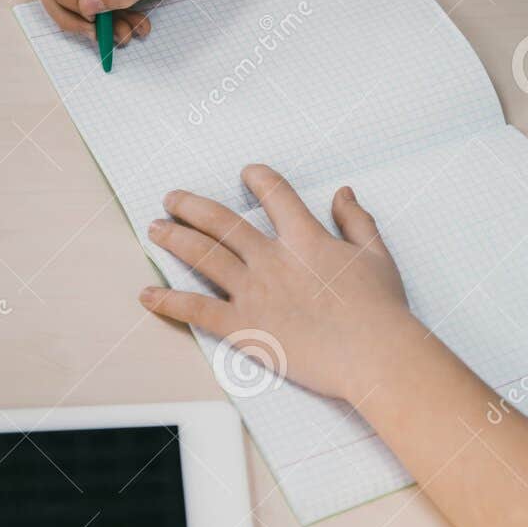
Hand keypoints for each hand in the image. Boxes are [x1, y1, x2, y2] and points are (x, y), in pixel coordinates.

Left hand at [139, 166, 418, 403]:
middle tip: (173, 199)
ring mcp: (253, 292)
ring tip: (155, 228)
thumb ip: (356, 221)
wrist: (372, 354)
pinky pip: (196, 309)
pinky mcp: (243, 326)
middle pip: (222, 221)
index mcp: (305, 238)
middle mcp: (271, 258)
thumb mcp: (376, 255)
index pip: (275, 194)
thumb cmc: (380, 309)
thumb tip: (343, 193)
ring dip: (174, 239)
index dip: (259, 179)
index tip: (247, 172)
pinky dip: (168, 301)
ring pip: (202, 255)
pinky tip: (148, 294)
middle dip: (192, 206)